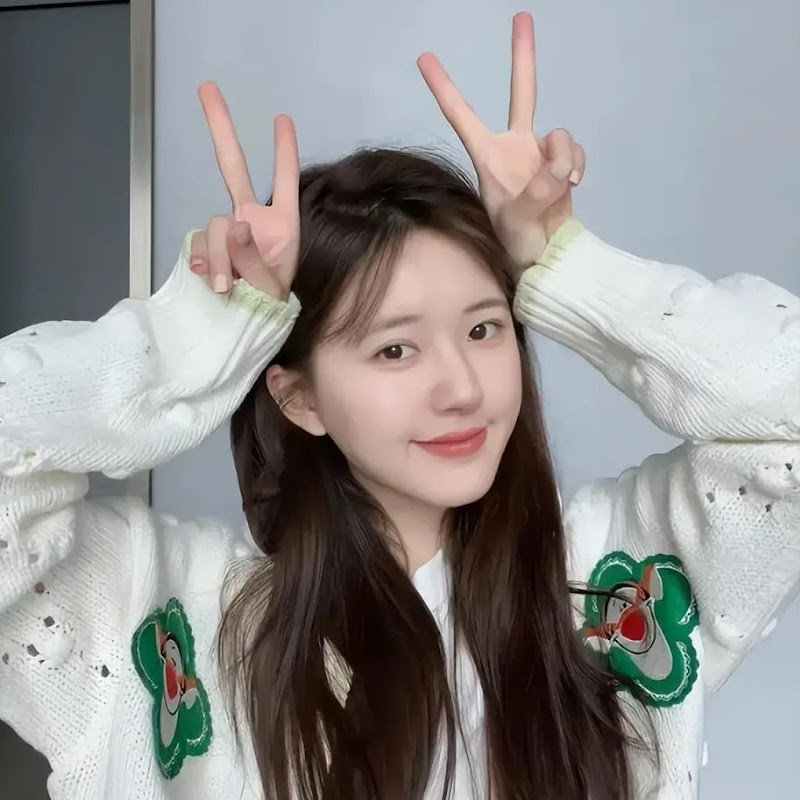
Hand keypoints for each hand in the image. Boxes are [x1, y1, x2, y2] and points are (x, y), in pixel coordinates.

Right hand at [189, 82, 299, 299]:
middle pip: (232, 167)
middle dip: (220, 128)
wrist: (249, 328)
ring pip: (213, 225)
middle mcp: (252, 221)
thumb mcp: (272, 285)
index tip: (282, 119)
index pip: (283, 180)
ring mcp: (228, 235)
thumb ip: (253, 257)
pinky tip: (209, 278)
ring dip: (216, 253)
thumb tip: (232, 225)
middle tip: (207, 88)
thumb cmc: (270, 307)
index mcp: (280, 225)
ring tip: (225, 285)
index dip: (283, 151)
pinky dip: (201, 260)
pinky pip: (198, 245)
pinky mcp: (209, 251)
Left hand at [417, 13, 584, 268]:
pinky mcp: (560, 164)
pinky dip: (576, 165)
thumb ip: (538, 191)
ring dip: (564, 158)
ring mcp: (538, 154)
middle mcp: (513, 147)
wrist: (544, 257)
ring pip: (560, 134)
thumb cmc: (515, 244)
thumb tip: (560, 166)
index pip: (461, 115)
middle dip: (522, 56)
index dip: (444, 87)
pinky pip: (574, 150)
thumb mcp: (518, 222)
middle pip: (521, 93)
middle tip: (521, 16)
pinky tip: (571, 186)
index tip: (424, 59)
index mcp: (488, 157)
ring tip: (560, 188)